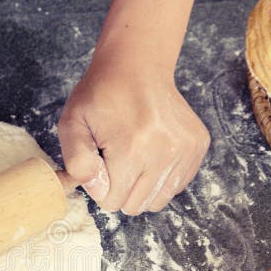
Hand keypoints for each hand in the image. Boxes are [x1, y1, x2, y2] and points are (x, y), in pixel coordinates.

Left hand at [58, 62, 209, 213]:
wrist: (137, 65)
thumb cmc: (101, 95)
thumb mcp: (72, 123)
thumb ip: (76, 160)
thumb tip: (96, 189)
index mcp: (132, 149)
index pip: (113, 201)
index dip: (100, 186)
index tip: (99, 162)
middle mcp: (165, 152)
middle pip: (136, 205)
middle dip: (120, 189)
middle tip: (115, 158)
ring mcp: (186, 149)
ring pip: (158, 200)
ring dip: (141, 185)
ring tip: (133, 155)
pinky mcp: (198, 146)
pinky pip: (176, 185)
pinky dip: (160, 176)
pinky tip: (150, 151)